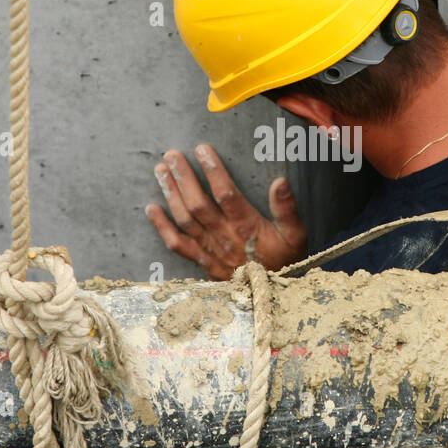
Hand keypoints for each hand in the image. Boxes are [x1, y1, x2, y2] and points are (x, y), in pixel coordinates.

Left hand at [145, 145, 307, 279]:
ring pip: (184, 219)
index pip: (226, 194)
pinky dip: (162, 227)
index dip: (213, 170)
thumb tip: (280, 182)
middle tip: (172, 154)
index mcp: (247, 227)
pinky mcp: (201, 261)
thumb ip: (287, 209)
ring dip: (171, 193)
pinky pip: (177, 244)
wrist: (269, 297)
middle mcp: (224, 236)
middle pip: (198, 203)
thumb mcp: (296, 236)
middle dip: (183, 176)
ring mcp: (209, 250)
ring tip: (160, 170)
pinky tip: (151, 208)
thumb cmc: (284, 261)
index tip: (202, 150)